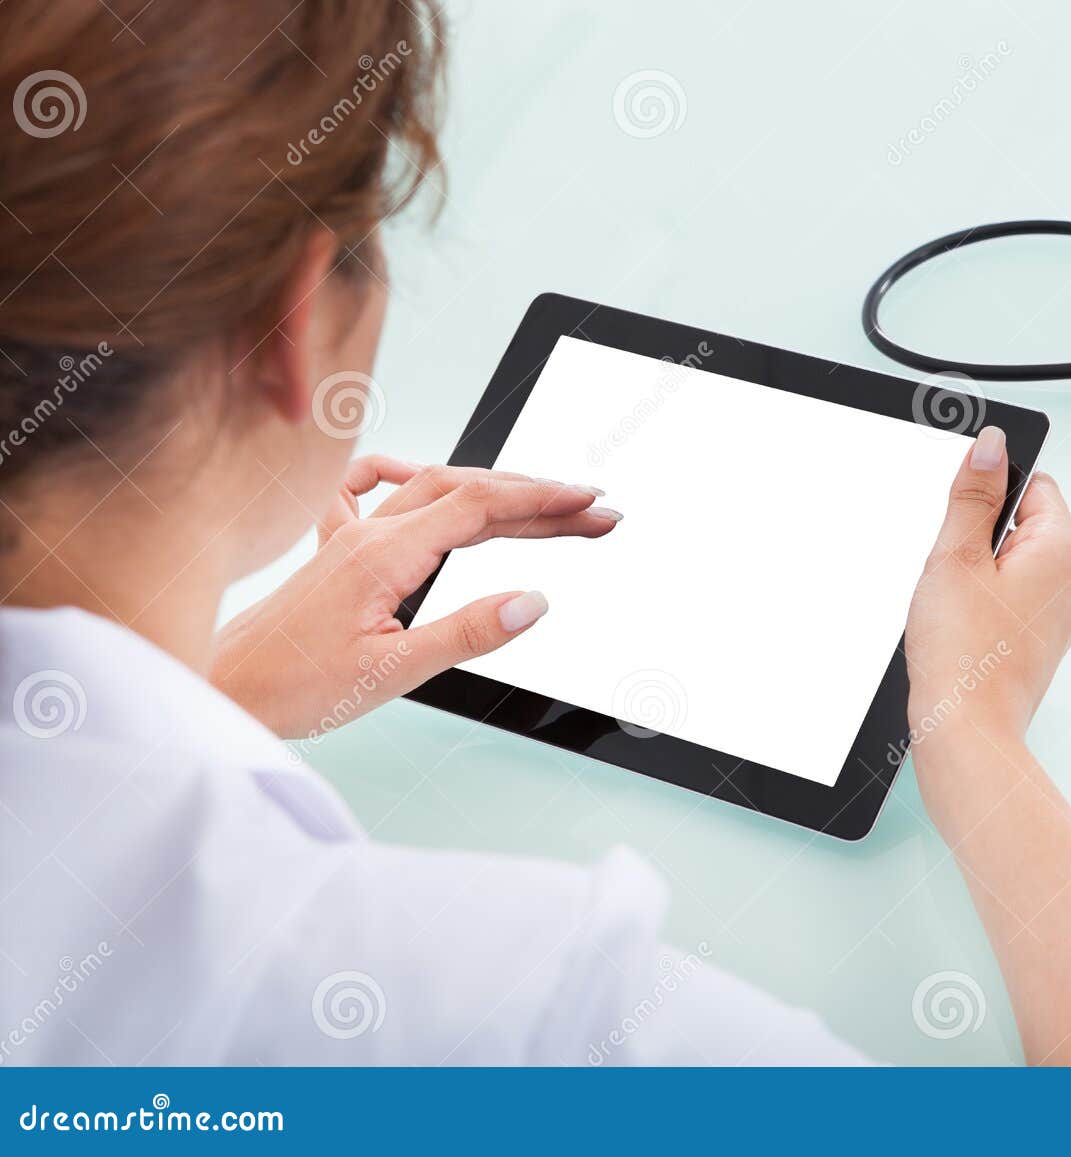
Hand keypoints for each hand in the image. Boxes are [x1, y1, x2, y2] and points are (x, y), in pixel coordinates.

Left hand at [211, 456, 621, 737]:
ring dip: (495, 490)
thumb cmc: (294, 687)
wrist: (224, 689)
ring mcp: (351, 536)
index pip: (481, 507)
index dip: (543, 502)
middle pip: (468, 490)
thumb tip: (533, 602)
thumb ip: (467, 633)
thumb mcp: (392, 673)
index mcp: (384, 554)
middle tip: (593, 510)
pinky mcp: (338, 551)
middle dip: (538, 496)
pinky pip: (374, 489)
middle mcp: (369, 532)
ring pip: (434, 488)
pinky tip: (428, 475)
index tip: (592, 505)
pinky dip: (412, 474)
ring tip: (545, 503)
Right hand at [905, 426, 1070, 751]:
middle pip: (1025, 525)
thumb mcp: (955, 557)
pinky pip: (1015, 600)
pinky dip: (987, 603)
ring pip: (1016, 564)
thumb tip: (990, 446)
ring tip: (957, 605)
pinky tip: (964, 625)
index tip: (962, 514)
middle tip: (953, 571)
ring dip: (981, 573)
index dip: (990, 493)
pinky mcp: (1043, 640)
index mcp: (1063, 551)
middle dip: (982, 538)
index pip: (1035, 484)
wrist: (967, 730)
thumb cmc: (964, 656)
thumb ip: (974, 495)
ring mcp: (1061, 615)